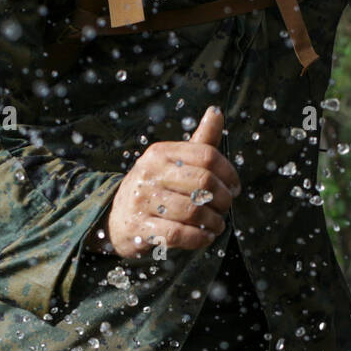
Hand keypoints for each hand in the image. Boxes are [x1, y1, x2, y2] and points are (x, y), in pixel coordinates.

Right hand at [100, 105, 240, 258]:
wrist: (116, 217)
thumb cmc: (154, 188)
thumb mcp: (173, 162)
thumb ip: (198, 142)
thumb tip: (216, 112)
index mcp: (160, 153)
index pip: (207, 155)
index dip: (229, 173)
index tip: (235, 188)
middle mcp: (150, 173)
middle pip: (203, 182)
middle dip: (223, 199)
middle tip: (225, 208)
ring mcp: (142, 200)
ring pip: (193, 210)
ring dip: (214, 222)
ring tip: (217, 225)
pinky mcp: (140, 228)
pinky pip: (179, 234)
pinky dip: (199, 238)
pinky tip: (206, 237)